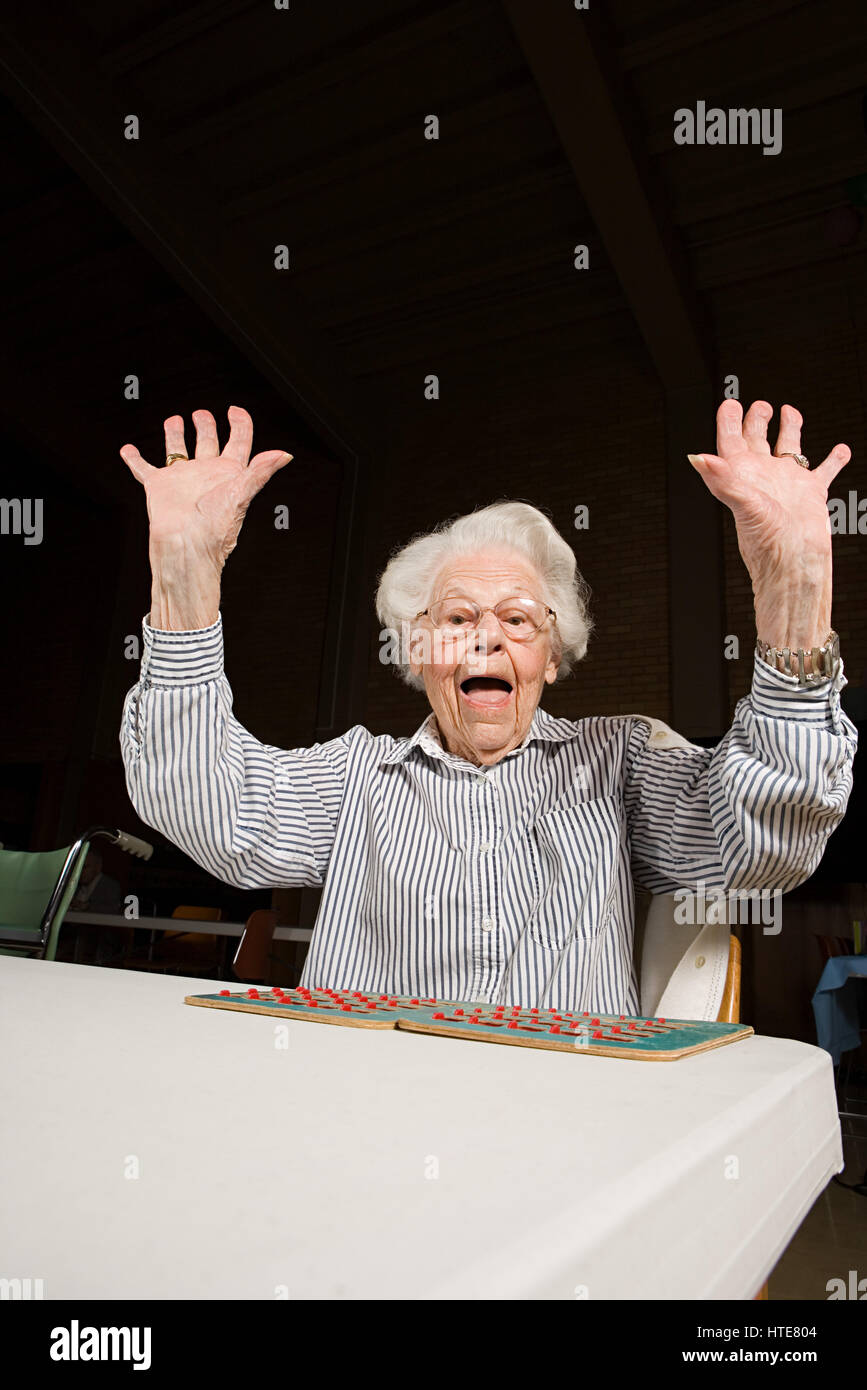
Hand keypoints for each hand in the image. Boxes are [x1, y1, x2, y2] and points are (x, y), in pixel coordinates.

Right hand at [121, 406, 291, 570]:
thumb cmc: (216, 526)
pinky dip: (134, 459)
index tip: (235, 411)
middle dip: (206, 426)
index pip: (239, 442)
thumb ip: (261, 471)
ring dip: (175, 435)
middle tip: (202, 414)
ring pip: (177, 451)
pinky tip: (128, 449)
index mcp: (229, 474)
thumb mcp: (243, 493)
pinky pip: (143, 469)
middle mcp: (206, 474)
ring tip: (174, 420)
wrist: (187, 545)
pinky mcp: (159, 487)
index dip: (240, 424)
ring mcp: (182, 479)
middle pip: (208, 443)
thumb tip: (284, 455)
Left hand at [689, 400, 849, 575]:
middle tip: (760, 406)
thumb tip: (697, 457)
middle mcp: (764, 477)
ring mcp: (788, 483)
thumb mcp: (742, 504)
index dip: (728, 421)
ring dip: (789, 428)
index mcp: (743, 476)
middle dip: (756, 420)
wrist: (796, 563)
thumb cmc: (766, 542)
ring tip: (789, 410)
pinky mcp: (812, 493)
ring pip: (789, 448)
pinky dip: (834, 460)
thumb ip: (722, 479)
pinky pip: (825, 470)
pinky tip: (841, 450)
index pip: (730, 441)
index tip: (730, 403)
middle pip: (756, 440)